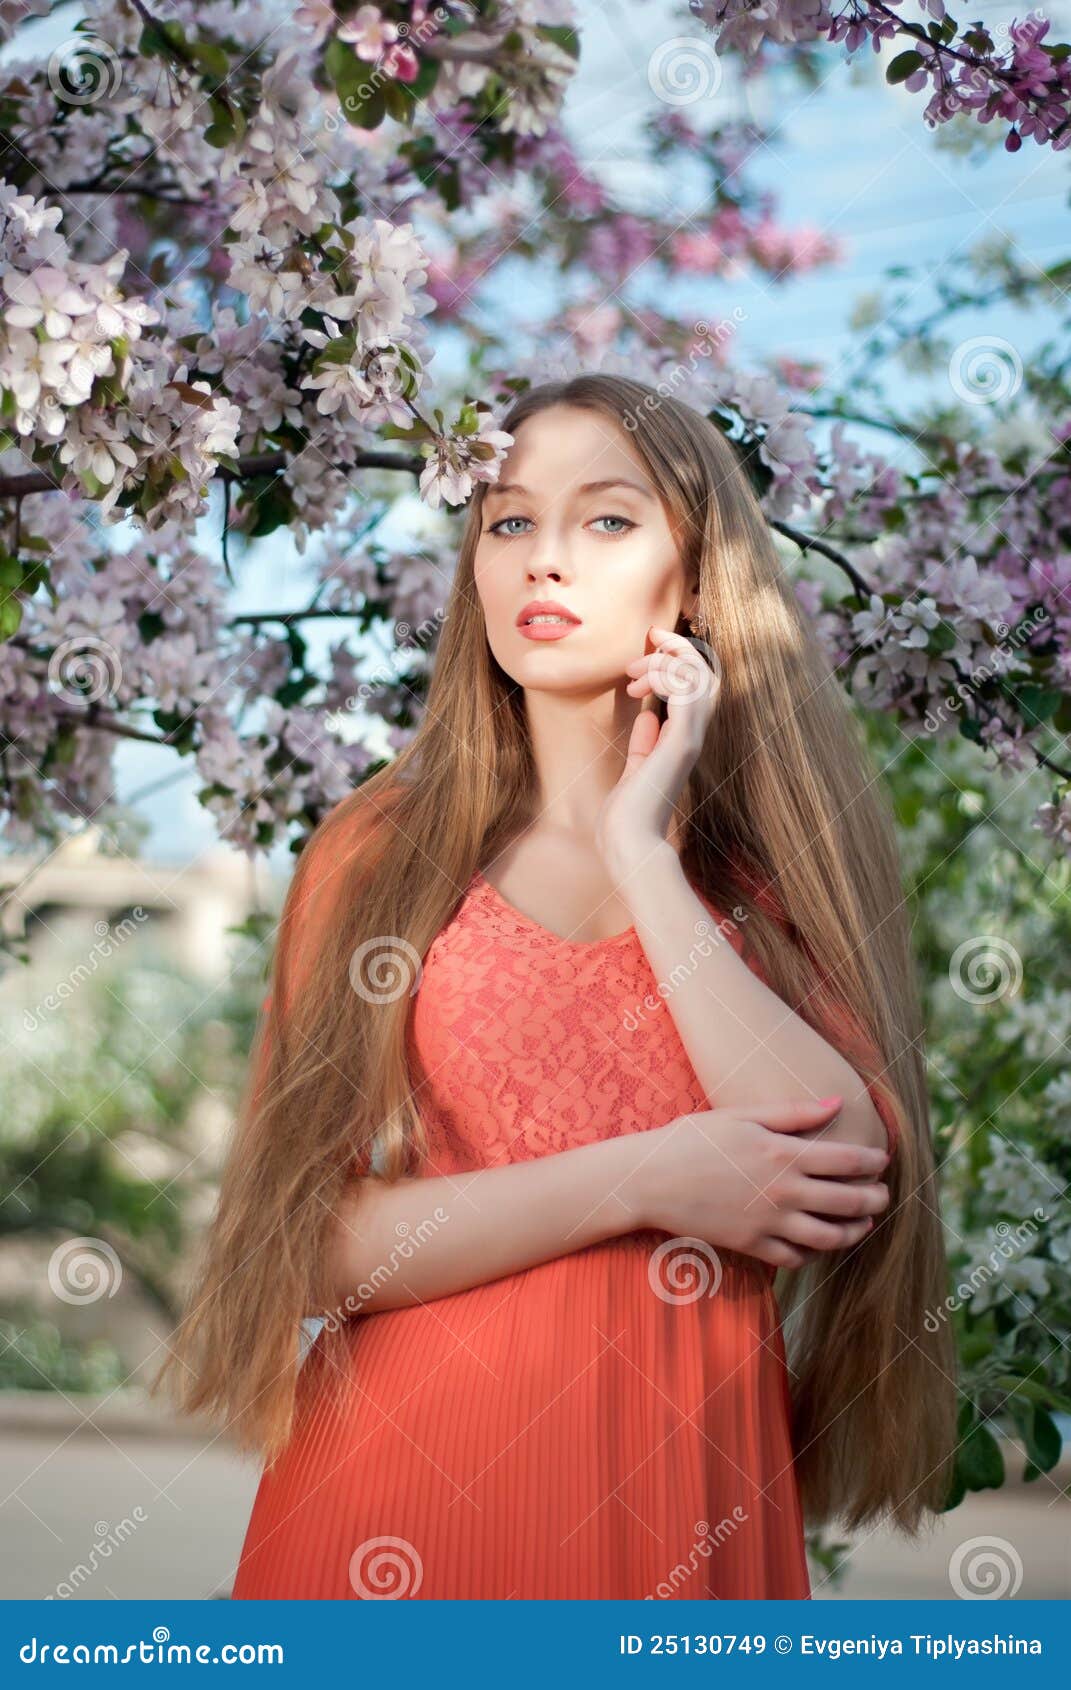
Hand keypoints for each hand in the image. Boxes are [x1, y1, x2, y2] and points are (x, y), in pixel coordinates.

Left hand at [596, 622, 721, 875]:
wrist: (629, 846)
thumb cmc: (627, 818)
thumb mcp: (635, 770)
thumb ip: (644, 744)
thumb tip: (648, 716)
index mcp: (682, 741)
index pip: (695, 686)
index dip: (677, 658)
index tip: (647, 649)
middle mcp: (692, 736)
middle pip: (705, 672)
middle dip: (677, 647)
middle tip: (644, 647)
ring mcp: (690, 739)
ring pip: (700, 675)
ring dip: (667, 661)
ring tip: (635, 672)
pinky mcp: (681, 743)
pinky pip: (686, 691)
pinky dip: (665, 676)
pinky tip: (640, 687)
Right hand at [628, 1097, 890, 1269]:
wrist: (651, 1178)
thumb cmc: (693, 1138)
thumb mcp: (743, 1115)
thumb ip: (793, 1112)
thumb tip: (837, 1103)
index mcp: (785, 1154)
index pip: (847, 1160)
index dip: (872, 1162)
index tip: (883, 1161)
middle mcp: (784, 1191)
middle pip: (848, 1201)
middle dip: (874, 1199)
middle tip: (884, 1196)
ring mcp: (769, 1221)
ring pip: (828, 1236)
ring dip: (853, 1232)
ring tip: (863, 1225)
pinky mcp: (751, 1244)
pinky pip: (793, 1257)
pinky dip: (811, 1253)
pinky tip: (815, 1243)